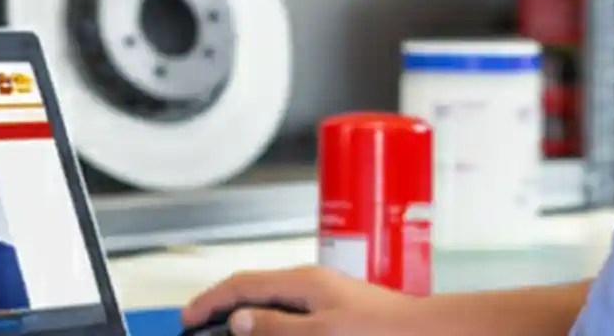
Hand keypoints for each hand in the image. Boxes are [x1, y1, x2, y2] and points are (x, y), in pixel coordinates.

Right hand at [181, 266, 423, 335]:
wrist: (426, 334)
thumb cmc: (381, 332)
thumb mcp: (322, 334)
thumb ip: (277, 328)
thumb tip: (239, 321)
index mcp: (303, 283)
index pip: (243, 285)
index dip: (210, 301)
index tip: (186, 319)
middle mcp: (310, 285)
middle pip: (253, 291)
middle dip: (222, 306)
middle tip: (197, 326)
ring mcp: (323, 297)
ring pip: (271, 302)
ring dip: (246, 317)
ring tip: (225, 332)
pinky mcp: (334, 312)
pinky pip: (290, 314)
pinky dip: (270, 323)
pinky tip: (268, 333)